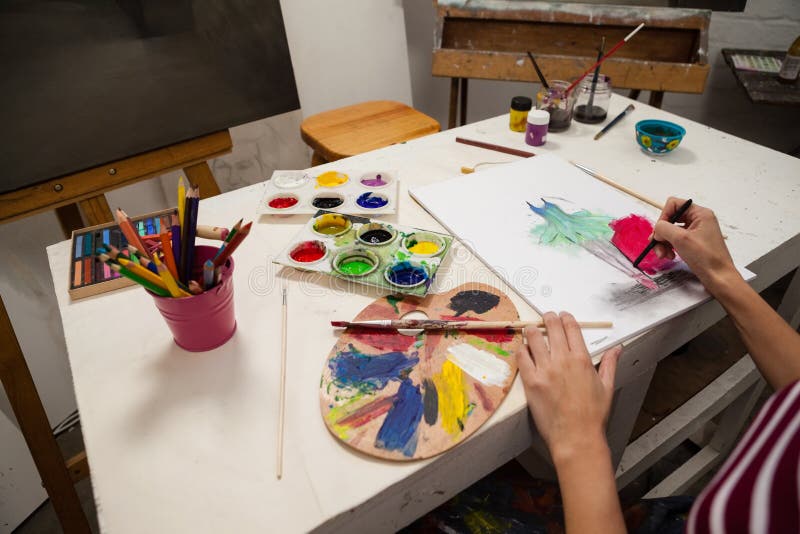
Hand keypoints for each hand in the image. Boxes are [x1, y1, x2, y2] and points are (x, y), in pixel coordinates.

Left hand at [517, 312, 619, 462]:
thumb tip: (618, 348)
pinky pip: (522, 356)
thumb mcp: (607, 387)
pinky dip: (521, 349)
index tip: (562, 315)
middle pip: (552, 327)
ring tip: (530, 330)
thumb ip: (610, 364)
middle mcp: (563, 360)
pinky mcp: (531, 381)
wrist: (576, 437)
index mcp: (582, 359)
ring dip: (531, 330)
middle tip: (546, 317)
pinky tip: (523, 349)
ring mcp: (545, 370)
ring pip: (533, 338)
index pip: (572, 328)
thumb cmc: (593, 415)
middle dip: (548, 318)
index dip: (565, 318)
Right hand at [651, 197, 737, 290]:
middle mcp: (698, 220)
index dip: (663, 216)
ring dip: (663, 242)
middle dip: (662, 233)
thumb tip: (656, 228)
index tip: (659, 231)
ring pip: (670, 231)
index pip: (674, 204)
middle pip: (670, 219)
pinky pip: (675, 240)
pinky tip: (670, 256)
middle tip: (657, 245)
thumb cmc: (706, 258)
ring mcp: (695, 232)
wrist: (719, 278)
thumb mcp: (681, 239)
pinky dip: (669, 247)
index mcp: (700, 214)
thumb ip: (664, 228)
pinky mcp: (693, 243)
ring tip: (663, 255)